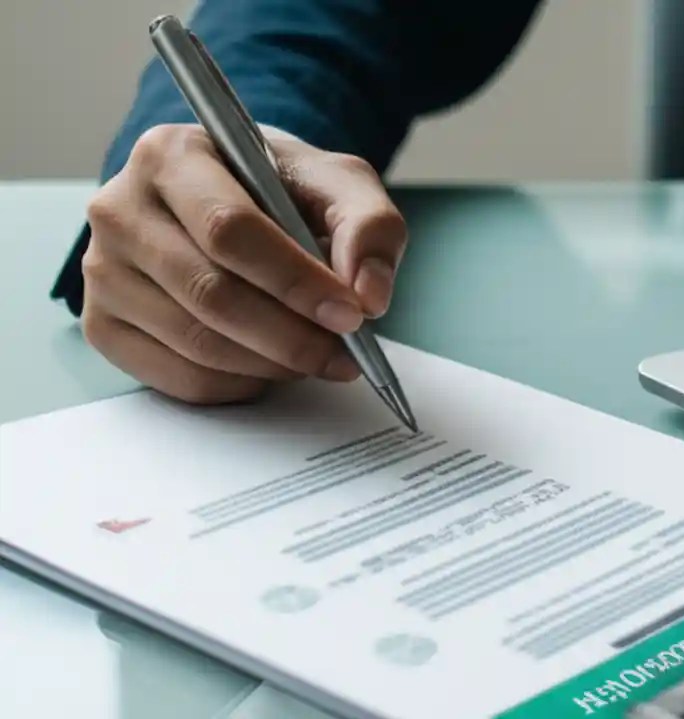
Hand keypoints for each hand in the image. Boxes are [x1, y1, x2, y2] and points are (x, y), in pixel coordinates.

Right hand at [81, 124, 407, 402]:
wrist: (231, 200)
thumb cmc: (281, 189)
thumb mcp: (338, 185)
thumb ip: (368, 226)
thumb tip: (370, 295)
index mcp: (171, 156)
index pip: (228, 229)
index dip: (294, 280)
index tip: (350, 314)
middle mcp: (120, 209)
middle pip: (209, 293)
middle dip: (290, 335)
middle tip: (344, 353)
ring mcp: (102, 271)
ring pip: (194, 342)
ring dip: (271, 364)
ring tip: (318, 358)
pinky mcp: (103, 325)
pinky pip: (177, 378)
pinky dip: (240, 385)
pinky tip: (274, 367)